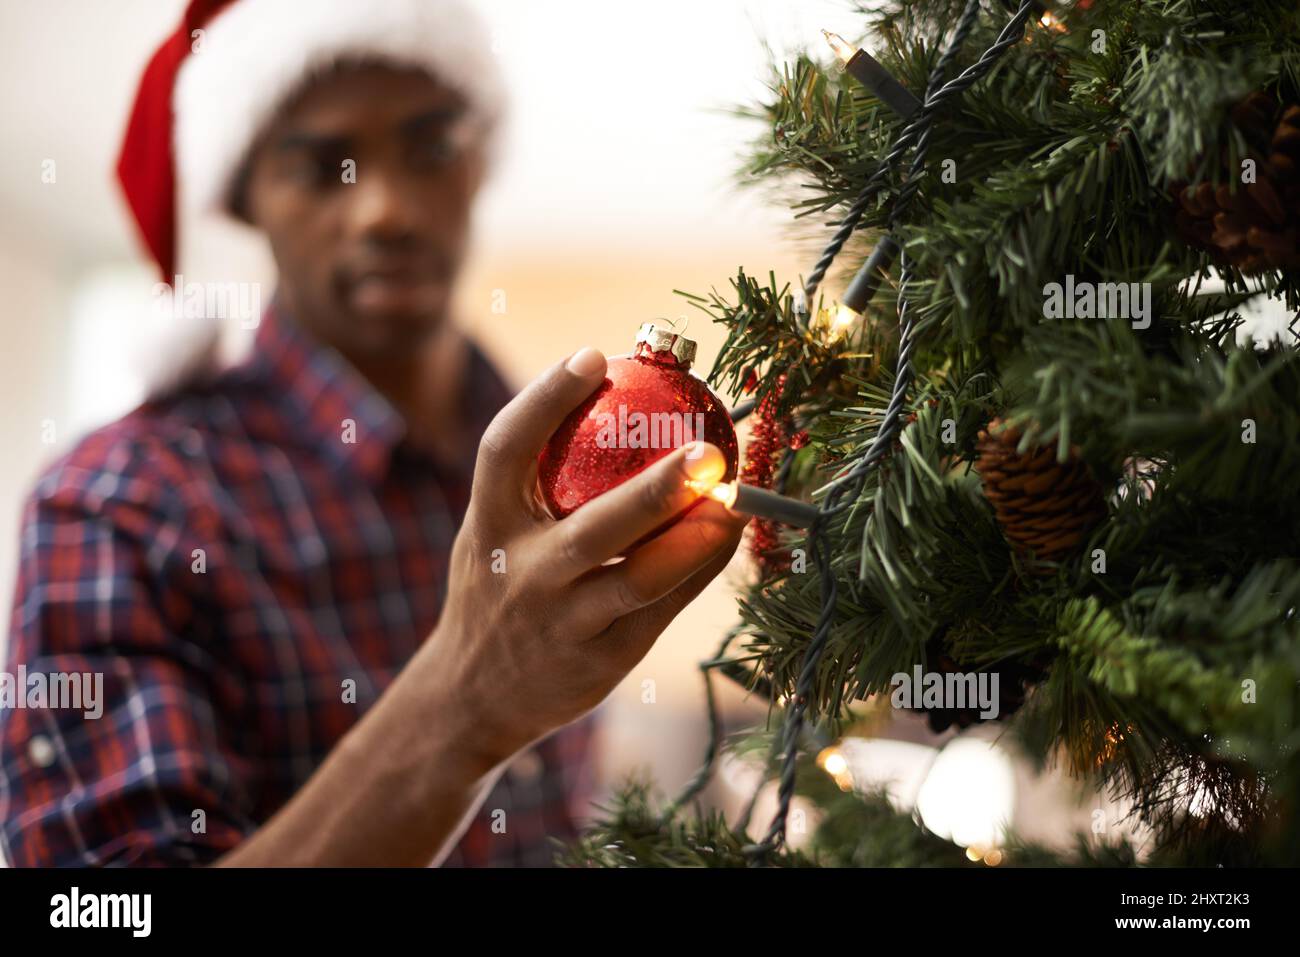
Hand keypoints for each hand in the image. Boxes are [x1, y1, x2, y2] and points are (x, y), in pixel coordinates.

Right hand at [420, 346, 747, 763]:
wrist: (469, 699)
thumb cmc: (493, 591)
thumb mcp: (489, 533)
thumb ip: (532, 483)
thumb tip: (613, 401)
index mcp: (487, 526)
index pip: (505, 450)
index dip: (545, 398)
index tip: (592, 355)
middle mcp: (521, 575)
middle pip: (594, 527)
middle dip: (654, 489)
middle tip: (706, 450)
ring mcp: (563, 623)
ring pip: (638, 580)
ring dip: (693, 541)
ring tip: (733, 502)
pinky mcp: (602, 661)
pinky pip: (661, 609)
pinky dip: (698, 569)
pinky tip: (725, 535)